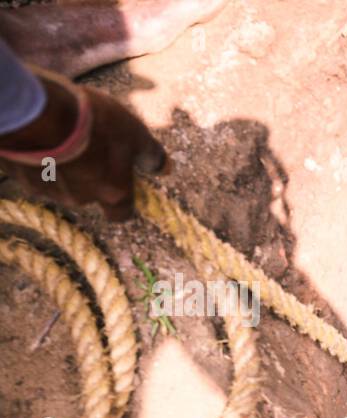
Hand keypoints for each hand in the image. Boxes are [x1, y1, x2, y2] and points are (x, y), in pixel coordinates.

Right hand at [0, 71, 166, 220]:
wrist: (36, 112)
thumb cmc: (92, 123)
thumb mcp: (134, 134)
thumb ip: (151, 155)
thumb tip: (166, 169)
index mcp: (112, 193)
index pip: (121, 214)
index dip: (122, 202)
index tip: (121, 186)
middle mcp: (80, 198)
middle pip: (88, 196)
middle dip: (89, 178)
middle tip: (86, 148)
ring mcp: (46, 189)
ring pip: (58, 185)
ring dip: (61, 168)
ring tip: (59, 138)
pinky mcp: (18, 176)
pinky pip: (31, 172)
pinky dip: (36, 160)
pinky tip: (38, 139)